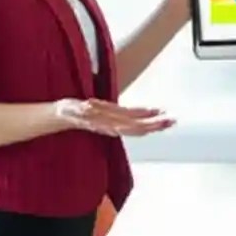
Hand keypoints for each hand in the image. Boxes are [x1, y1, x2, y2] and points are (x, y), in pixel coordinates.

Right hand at [54, 98, 174, 136]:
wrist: (63, 116)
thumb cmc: (68, 112)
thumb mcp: (72, 108)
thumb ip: (79, 109)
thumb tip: (87, 107)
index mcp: (106, 121)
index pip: (130, 124)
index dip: (145, 121)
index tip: (158, 116)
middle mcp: (113, 125)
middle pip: (139, 128)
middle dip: (156, 125)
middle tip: (172, 120)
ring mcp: (115, 124)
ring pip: (138, 127)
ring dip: (153, 124)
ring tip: (168, 119)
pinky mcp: (114, 120)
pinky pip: (133, 123)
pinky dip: (145, 119)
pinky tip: (153, 116)